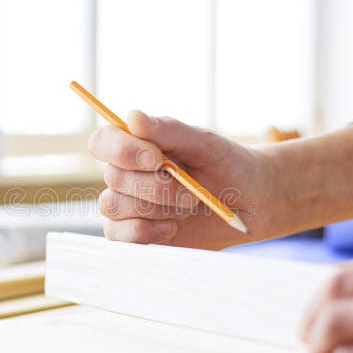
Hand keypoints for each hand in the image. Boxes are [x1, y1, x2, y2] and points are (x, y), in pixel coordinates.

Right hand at [88, 111, 269, 249]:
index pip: (103, 141)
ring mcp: (127, 204)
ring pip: (114, 206)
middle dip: (155, 186)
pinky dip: (146, 231)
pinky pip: (118, 235)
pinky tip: (172, 227)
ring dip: (156, 208)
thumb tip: (132, 117)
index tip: (156, 158)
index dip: (121, 150)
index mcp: (137, 144)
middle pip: (114, 177)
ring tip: (189, 206)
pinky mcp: (133, 233)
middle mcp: (127, 173)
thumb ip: (169, 130)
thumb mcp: (205, 143)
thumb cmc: (227, 166)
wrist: (250, 204)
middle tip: (192, 191)